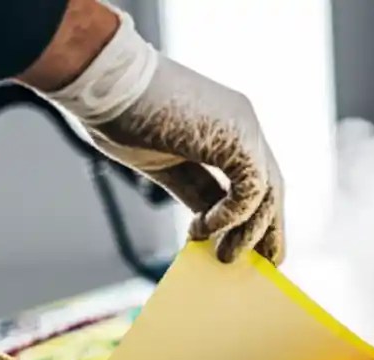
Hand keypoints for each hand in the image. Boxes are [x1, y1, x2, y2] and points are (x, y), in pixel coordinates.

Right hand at [39, 4, 285, 264]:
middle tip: (263, 265)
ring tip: (223, 258)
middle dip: (267, 230)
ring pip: (267, 192)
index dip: (253, 215)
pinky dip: (232, 216)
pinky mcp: (237, 137)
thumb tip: (208, 225)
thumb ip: (193, 192)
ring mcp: (243, 129)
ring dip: (249, 232)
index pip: (252, 179)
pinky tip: (202, 227)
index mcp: (227, 127)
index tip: (249, 247)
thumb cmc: (121, 116)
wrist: (103, 81)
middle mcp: (243, 125)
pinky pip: (250, 189)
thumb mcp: (165, 165)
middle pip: (270, 187)